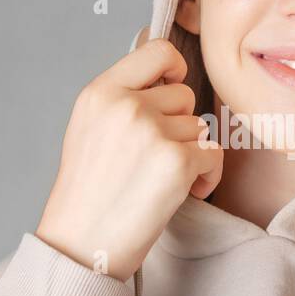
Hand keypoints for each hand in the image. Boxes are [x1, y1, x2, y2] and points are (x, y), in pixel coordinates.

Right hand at [36, 34, 223, 280]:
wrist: (80, 245)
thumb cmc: (87, 194)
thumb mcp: (89, 128)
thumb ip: (123, 99)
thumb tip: (168, 80)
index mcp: (100, 92)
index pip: (157, 50)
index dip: (174, 67)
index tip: (174, 85)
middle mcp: (125, 105)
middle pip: (184, 95)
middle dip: (180, 125)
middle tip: (156, 158)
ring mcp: (151, 132)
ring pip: (200, 127)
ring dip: (193, 154)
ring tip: (163, 180)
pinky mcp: (176, 161)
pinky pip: (214, 155)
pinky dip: (208, 176)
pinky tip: (186, 192)